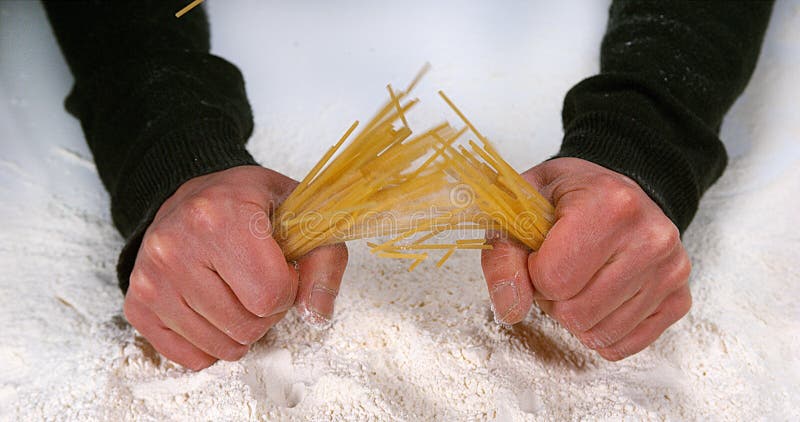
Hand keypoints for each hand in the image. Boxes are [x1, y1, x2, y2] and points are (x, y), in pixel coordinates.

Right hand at [123, 166, 347, 369]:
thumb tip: (316, 315)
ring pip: (220, 347)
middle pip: (246, 326)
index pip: (270, 294)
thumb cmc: (249, 205)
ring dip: (240, 329)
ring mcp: (150, 278)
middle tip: (257, 280)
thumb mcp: (300, 213)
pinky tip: (213, 307)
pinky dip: (211, 342)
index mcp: (220, 215)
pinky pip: (191, 357)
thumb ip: (324, 262)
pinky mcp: (138, 305)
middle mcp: (175, 246)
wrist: (195, 198)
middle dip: (265, 312)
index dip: (288, 289)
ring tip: (236, 290)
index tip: (281, 268)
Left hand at [481, 158, 690, 360]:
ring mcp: (671, 270)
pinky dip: (600, 329)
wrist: (615, 194)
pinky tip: (599, 297)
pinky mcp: (678, 298)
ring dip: (576, 315)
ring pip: (599, 333)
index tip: (541, 251)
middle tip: (559, 267)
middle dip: (553, 298)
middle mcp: (650, 237)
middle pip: (576, 312)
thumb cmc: (566, 198)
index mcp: (611, 204)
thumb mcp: (520, 208)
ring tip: (580, 278)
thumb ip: (503, 257)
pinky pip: (622, 345)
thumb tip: (511, 308)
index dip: (534, 272)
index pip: (553, 278)